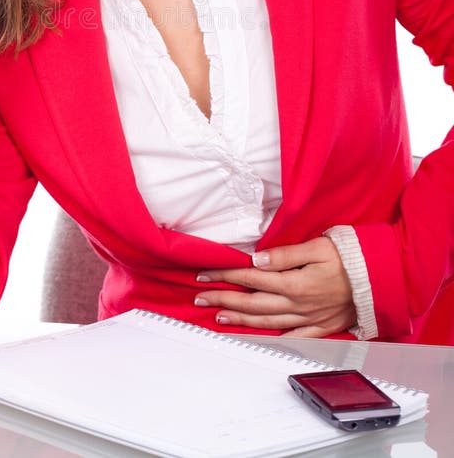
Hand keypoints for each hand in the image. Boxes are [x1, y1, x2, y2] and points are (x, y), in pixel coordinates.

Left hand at [195, 237, 356, 336]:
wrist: (383, 279)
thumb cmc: (351, 257)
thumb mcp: (317, 246)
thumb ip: (284, 254)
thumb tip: (256, 260)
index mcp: (294, 282)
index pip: (249, 278)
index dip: (224, 276)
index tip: (204, 274)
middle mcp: (298, 304)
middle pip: (251, 303)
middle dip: (222, 299)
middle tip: (200, 296)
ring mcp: (309, 318)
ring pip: (266, 322)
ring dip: (239, 320)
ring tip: (218, 317)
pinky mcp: (321, 326)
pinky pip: (293, 336)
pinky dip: (273, 337)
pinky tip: (258, 337)